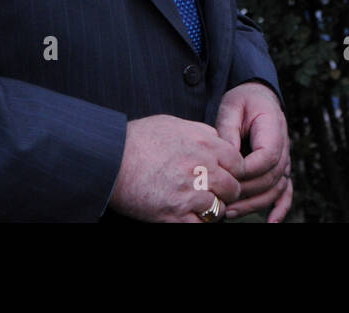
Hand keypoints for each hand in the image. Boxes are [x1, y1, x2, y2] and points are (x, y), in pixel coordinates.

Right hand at [109, 115, 245, 222]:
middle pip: (233, 187)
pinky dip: (197, 222)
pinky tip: (187, 215)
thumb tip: (217, 139)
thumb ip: (201, 132)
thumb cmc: (138, 139)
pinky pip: (200, 224)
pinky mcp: (175, 214)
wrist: (110, 158)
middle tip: (213, 192)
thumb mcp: (174, 124)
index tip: (225, 174)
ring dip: (212, 209)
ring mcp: (189, 192)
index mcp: (205, 143)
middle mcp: (202, 167)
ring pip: (219, 209)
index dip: (233, 171)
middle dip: (226, 192)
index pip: (238, 163)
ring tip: (198, 204)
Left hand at [216, 82, 291, 222]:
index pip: (266, 156)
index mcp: (273, 128)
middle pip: (271, 177)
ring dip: (255, 204)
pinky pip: (286, 192)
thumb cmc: (243, 101)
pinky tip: (270, 223)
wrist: (258, 97)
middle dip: (245, 193)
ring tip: (229, 213)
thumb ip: (229, 130)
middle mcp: (284, 146)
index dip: (247, 170)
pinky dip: (280, 209)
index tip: (225, 175)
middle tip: (220, 201)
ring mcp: (284, 160)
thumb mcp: (231, 106)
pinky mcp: (281, 169)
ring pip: (276, 189)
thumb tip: (226, 158)